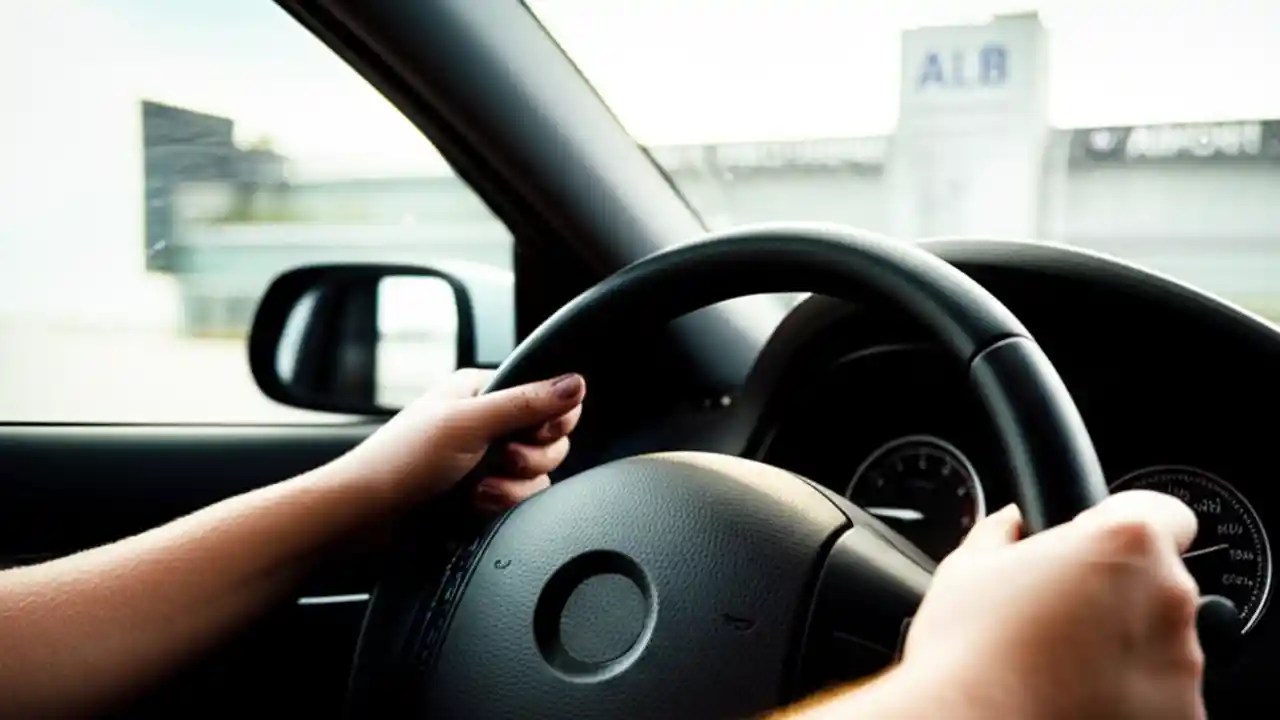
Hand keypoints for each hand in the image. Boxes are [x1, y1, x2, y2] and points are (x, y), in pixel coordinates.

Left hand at [334, 369, 585, 510]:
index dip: (553, 418)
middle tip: (501, 461)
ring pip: (538, 475)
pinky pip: (519, 501)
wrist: (364, 519)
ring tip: (479, 490)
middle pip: (551, 439)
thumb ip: (526, 403)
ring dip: (514, 488)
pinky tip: (476, 507)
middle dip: (531, 459)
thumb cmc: (400, 461)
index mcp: (482, 391)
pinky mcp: (483, 497)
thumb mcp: (468, 423)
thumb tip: (576, 382)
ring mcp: (486, 462)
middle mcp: (488, 423)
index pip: (547, 396)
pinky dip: (503, 506)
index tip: (537, 432)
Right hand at [900, 490, 1203, 719]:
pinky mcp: (1183, 717)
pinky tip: (1077, 698)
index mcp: (1124, 545)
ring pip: (1161, 640)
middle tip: (1061, 615)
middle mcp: (1168, 599)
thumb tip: (1015, 525)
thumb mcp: (968, 567)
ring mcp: (1181, 666)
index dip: (1124, 528)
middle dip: (1119, 593)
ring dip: (1126, 646)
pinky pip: (1162, 693)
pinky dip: (1132, 695)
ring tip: (1062, 665)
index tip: (1096, 548)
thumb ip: (1007, 532)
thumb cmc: (967, 653)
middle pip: (1159, 581)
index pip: (1164, 513)